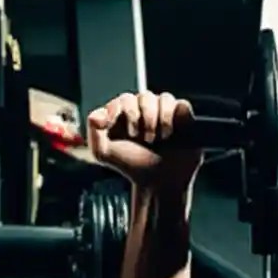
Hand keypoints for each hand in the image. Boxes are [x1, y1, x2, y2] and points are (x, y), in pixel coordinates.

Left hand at [87, 90, 202, 190]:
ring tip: (157, 139)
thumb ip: (94, 133)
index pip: (123, 100)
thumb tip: (96, 116)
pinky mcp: (184, 118)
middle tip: (141, 137)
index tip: (117, 123)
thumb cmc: (130, 166)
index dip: (120, 108)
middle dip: (141, 117)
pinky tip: (170, 134)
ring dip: (159, 118)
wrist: (158, 181)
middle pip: (144, 96)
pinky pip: (181, 105)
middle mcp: (145, 110)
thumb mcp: (103, 153)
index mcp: (125, 114)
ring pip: (164, 98)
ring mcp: (165, 113)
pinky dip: (174, 118)